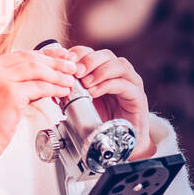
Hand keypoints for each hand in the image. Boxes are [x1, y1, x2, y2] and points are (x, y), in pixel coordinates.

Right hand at [0, 47, 78, 168]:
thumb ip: (8, 81)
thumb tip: (38, 76)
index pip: (19, 54)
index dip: (42, 55)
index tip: (58, 58)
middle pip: (29, 59)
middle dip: (54, 62)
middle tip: (70, 66)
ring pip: (37, 71)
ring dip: (57, 75)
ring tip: (70, 80)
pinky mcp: (10, 93)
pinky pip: (39, 87)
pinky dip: (54, 89)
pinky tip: (62, 91)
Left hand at [61, 44, 154, 159]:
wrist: (121, 141)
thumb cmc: (104, 120)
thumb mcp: (84, 103)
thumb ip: (72, 93)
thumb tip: (55, 88)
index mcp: (104, 71)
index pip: (92, 52)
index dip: (78, 53)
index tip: (66, 61)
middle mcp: (120, 73)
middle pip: (106, 54)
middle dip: (89, 60)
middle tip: (76, 72)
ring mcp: (131, 83)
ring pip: (119, 65)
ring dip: (100, 71)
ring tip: (86, 84)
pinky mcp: (138, 96)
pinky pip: (124, 84)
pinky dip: (107, 85)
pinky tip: (95, 93)